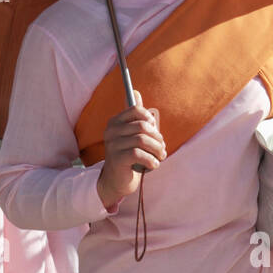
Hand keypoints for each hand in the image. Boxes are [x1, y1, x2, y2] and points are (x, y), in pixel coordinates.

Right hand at [97, 91, 165, 206]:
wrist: (117, 181)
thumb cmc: (129, 156)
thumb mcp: (133, 135)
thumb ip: (136, 117)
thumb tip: (136, 92)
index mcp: (115, 122)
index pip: (135, 110)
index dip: (150, 119)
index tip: (154, 130)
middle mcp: (111, 131)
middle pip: (142, 126)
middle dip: (157, 138)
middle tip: (162, 148)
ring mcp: (112, 145)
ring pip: (142, 140)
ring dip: (157, 149)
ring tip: (160, 157)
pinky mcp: (117, 159)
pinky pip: (139, 154)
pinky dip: (151, 160)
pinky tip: (153, 165)